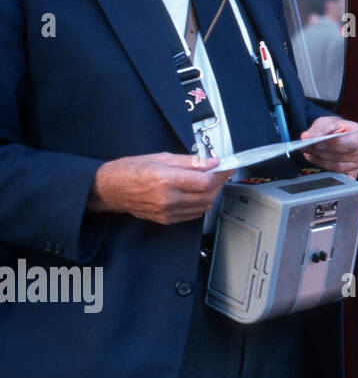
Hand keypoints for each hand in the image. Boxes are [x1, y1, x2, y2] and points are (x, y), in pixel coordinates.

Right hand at [87, 153, 228, 223]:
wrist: (110, 189)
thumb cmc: (131, 170)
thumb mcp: (162, 158)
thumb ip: (191, 162)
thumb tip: (212, 163)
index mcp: (167, 180)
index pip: (206, 182)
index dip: (221, 174)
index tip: (227, 168)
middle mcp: (168, 199)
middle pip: (208, 195)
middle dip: (219, 184)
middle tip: (219, 173)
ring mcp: (167, 212)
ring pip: (203, 207)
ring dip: (212, 195)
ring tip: (209, 182)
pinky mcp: (165, 219)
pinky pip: (192, 215)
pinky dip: (200, 204)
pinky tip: (197, 194)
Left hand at [301, 116, 357, 179]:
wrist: (339, 135)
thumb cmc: (336, 128)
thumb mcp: (328, 122)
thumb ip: (318, 129)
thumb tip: (306, 137)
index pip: (349, 144)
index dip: (333, 145)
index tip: (316, 144)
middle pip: (341, 157)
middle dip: (322, 153)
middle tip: (306, 149)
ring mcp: (357, 164)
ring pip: (337, 167)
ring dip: (320, 161)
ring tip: (308, 154)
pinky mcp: (350, 174)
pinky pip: (337, 176)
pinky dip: (326, 171)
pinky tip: (316, 163)